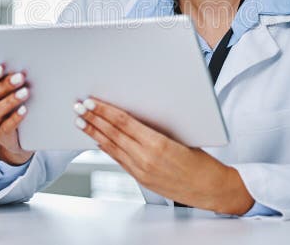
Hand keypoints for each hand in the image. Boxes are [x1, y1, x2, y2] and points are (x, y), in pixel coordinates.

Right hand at [0, 64, 33, 165]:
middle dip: (4, 85)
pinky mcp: (0, 136)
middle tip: (20, 77)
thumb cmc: (12, 106)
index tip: (1, 68)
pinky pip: (6, 127)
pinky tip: (24, 110)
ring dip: (10, 101)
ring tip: (25, 92)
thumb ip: (9, 81)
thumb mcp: (8, 93)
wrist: (17, 136)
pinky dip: (15, 118)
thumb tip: (20, 68)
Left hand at [72, 98, 253, 214]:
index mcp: (158, 144)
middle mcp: (146, 158)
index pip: (124, 122)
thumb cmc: (201, 160)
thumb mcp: (181, 136)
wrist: (210, 188)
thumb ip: (155, 128)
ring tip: (80, 122)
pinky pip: (119, 160)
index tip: (92, 102)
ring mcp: (142, 170)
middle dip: (93, 119)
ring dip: (94, 133)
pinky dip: (106, 148)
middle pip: (113, 134)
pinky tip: (98, 141)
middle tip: (78, 108)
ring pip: (112, 147)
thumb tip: (133, 114)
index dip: (105, 111)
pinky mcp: (142, 178)